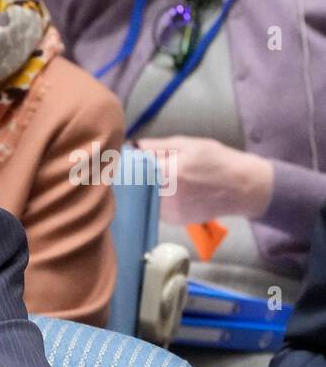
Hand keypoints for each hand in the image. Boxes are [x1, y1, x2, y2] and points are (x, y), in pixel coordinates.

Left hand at [136, 136, 272, 223]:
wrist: (244, 188)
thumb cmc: (219, 161)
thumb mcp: (191, 145)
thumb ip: (159, 146)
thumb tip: (134, 146)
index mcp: (169, 172)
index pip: (132, 171)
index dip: (126, 165)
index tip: (121, 160)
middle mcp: (166, 195)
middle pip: (135, 187)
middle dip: (132, 178)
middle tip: (132, 170)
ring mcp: (170, 211)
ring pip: (143, 200)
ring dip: (142, 190)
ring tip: (152, 179)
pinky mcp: (174, 221)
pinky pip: (154, 208)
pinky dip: (154, 199)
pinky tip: (165, 191)